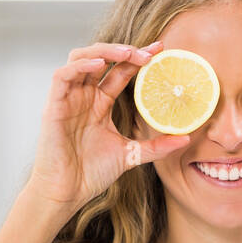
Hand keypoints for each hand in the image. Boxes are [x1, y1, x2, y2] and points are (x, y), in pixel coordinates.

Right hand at [26, 40, 189, 209]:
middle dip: (125, 50)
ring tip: (128, 54)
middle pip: (102, 58)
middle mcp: (84, 96)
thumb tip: (187, 138)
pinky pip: (63, 75)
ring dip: (104, 51)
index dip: (138, 59)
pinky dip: (80, 66)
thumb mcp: (131, 155)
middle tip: (149, 52)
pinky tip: (99, 65)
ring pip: (81, 58)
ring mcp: (68, 98)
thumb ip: (157, 146)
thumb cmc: (91, 173)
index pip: (120, 72)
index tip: (161, 50)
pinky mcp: (54, 105)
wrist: (67, 192)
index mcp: (100, 103)